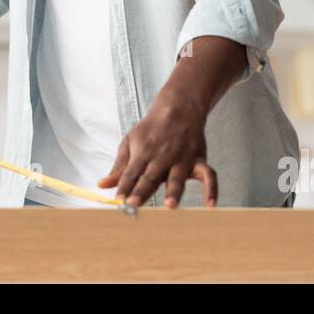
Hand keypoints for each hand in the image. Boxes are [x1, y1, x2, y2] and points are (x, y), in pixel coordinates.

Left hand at [98, 93, 217, 208]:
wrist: (179, 107)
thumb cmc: (151, 129)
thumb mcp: (130, 142)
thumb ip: (119, 167)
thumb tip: (102, 185)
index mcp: (143, 152)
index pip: (132, 172)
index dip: (124, 186)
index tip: (117, 200)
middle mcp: (163, 157)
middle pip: (151, 176)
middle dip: (142, 191)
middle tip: (133, 205)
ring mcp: (182, 159)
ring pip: (178, 177)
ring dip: (174, 191)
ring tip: (170, 206)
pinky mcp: (199, 160)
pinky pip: (209, 175)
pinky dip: (212, 189)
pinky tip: (211, 205)